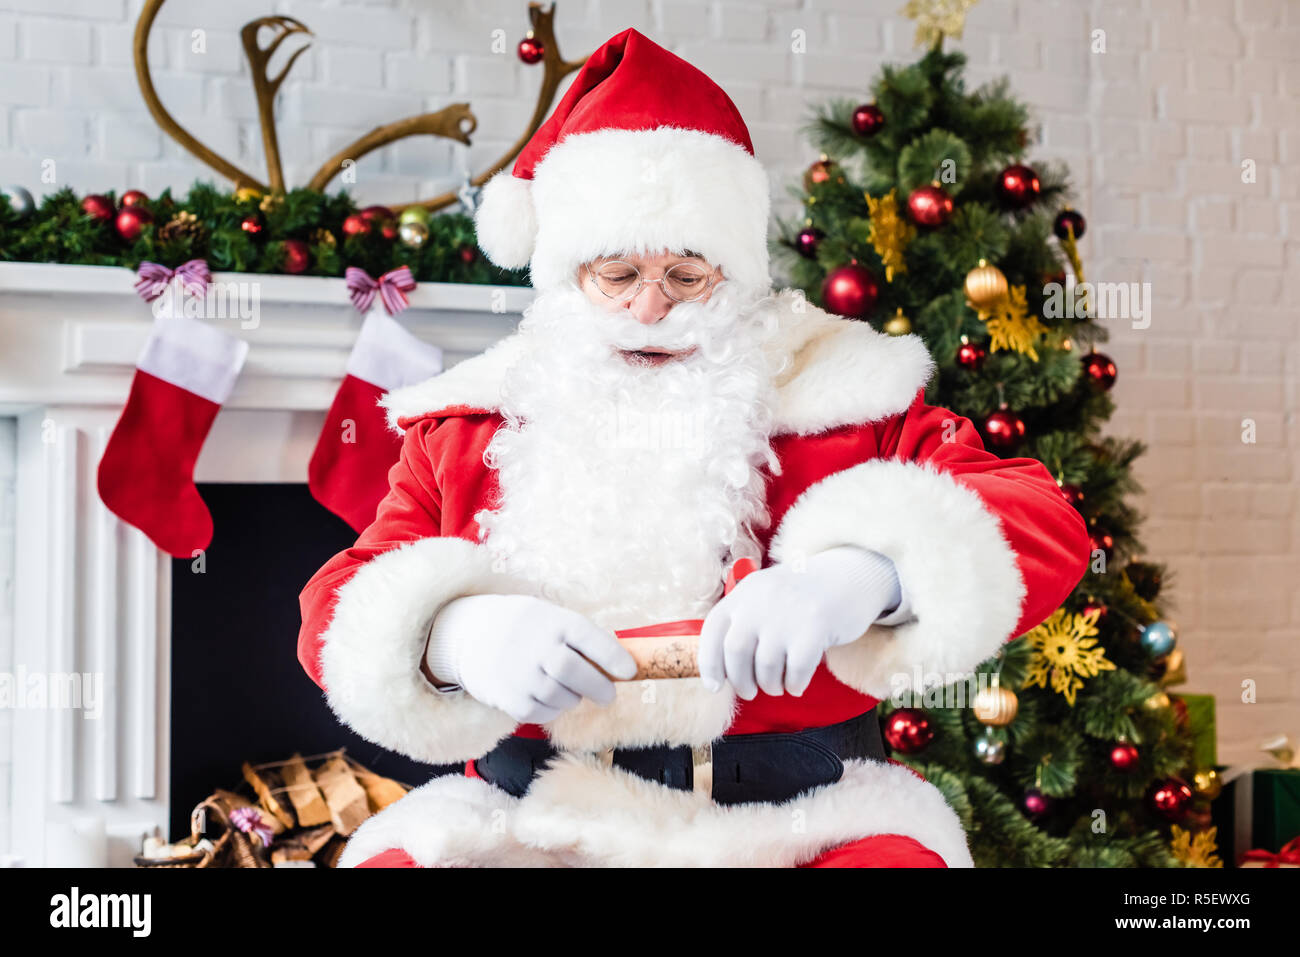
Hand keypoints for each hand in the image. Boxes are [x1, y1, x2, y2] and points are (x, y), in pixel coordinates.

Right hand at [424, 594, 637, 723]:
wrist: (466, 633)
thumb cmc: (522, 626)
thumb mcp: (547, 616)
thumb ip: (577, 636)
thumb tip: (620, 661)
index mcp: (552, 621)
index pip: (590, 639)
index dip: (614, 658)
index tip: (630, 671)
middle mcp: (535, 646)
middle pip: (578, 673)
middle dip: (600, 688)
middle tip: (608, 695)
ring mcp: (519, 673)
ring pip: (563, 697)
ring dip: (573, 698)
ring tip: (567, 690)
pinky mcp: (507, 697)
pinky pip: (542, 713)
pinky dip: (551, 709)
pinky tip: (546, 697)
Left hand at [698, 546, 900, 698]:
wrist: (847, 576)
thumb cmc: (801, 599)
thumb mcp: (764, 598)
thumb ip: (742, 625)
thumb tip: (719, 673)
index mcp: (743, 593)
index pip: (713, 632)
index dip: (709, 663)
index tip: (714, 686)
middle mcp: (760, 601)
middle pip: (735, 653)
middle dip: (741, 681)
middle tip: (751, 691)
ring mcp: (787, 613)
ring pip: (766, 667)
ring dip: (771, 685)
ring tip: (778, 685)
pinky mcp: (815, 626)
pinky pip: (796, 671)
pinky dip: (795, 684)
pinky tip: (797, 684)